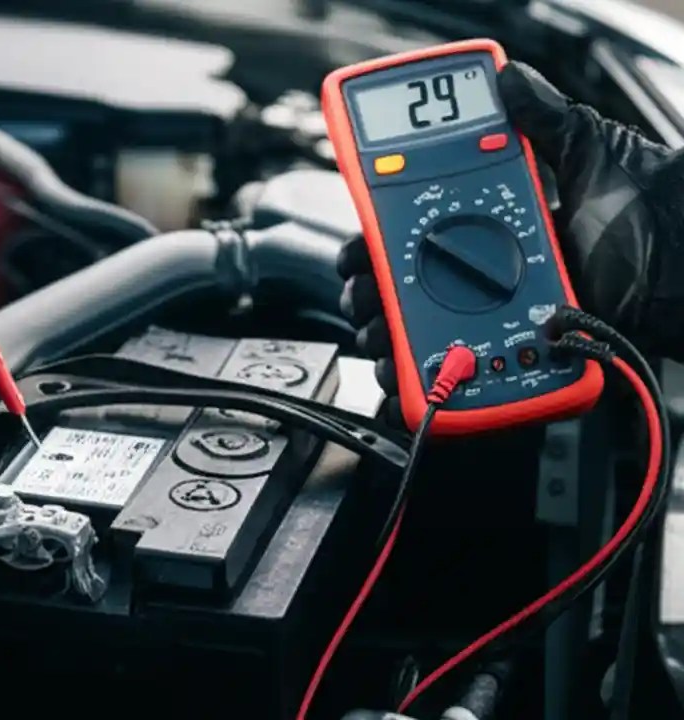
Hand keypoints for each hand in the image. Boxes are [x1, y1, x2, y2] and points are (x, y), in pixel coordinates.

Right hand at [339, 61, 683, 419]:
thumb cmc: (653, 215)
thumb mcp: (594, 154)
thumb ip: (546, 119)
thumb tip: (509, 79)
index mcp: (498, 224)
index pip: (417, 230)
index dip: (378, 239)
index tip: (359, 245)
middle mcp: (492, 272)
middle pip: (406, 287)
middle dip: (369, 292)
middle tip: (362, 292)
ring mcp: (501, 316)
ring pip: (420, 333)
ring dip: (385, 338)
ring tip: (379, 336)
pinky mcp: (516, 355)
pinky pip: (458, 375)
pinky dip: (423, 382)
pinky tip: (406, 377)